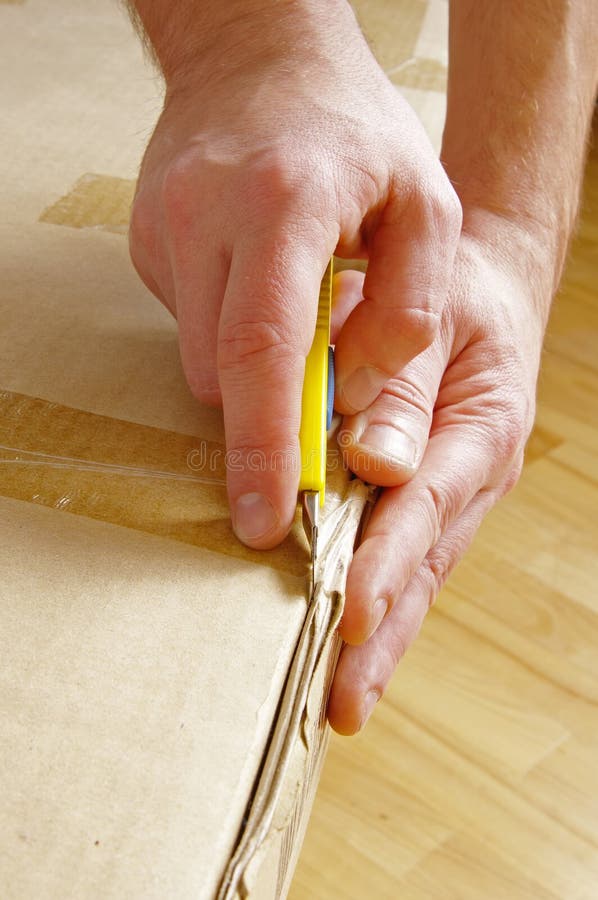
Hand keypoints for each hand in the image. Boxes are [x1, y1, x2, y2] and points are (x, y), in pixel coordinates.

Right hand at [128, 0, 460, 548]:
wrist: (257, 60)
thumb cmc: (354, 132)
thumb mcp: (425, 203)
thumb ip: (412, 305)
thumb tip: (361, 399)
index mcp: (284, 202)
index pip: (261, 347)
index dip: (263, 443)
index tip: (263, 517)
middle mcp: (205, 215)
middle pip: (216, 370)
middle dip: (259, 425)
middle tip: (299, 456)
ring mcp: (164, 228)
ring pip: (197, 358)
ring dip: (248, 373)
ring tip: (293, 327)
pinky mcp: (146, 242)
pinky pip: (187, 324)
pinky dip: (227, 336)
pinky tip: (256, 290)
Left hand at [327, 217, 545, 734]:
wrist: (473, 292)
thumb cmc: (451, 295)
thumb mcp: (435, 316)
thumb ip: (404, 386)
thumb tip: (373, 462)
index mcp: (481, 430)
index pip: (426, 507)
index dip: (388, 563)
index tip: (351, 617)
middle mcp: (468, 479)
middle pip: (423, 567)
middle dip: (383, 637)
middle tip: (340, 703)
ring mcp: (448, 498)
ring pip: (414, 577)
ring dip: (378, 639)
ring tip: (339, 702)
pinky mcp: (424, 501)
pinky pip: (400, 559)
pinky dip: (375, 605)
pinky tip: (346, 647)